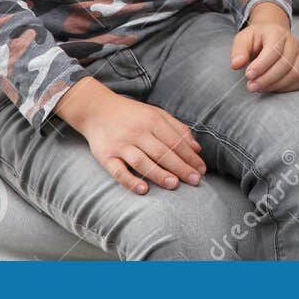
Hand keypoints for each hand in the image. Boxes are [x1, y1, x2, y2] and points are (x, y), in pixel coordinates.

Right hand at [55, 76, 206, 194]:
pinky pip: (118, 171)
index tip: (201, 170)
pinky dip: (130, 180)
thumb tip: (197, 148)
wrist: (96, 109)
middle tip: (195, 181)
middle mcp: (137, 132)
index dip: (190, 156)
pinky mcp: (106, 156)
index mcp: (152, 121)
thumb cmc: (132, 115)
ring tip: (174, 184)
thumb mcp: (156, 114)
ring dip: (159, 173)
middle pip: (162, 152)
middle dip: (181, 167)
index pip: (175, 141)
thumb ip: (177, 129)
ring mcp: (121, 145)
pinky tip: (143, 189)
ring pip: (142, 161)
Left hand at [230, 3, 298, 92]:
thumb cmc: (257, 39)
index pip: (274, 50)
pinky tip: (270, 88)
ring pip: (294, 74)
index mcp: (277, 33)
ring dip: (275, 85)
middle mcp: (292, 43)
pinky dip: (284, 88)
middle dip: (266, 79)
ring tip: (258, 88)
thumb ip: (239, 50)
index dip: (261, 66)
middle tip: (251, 86)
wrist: (272, 35)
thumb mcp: (243, 39)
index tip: (248, 75)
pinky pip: (298, 81)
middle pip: (285, 64)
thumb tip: (236, 64)